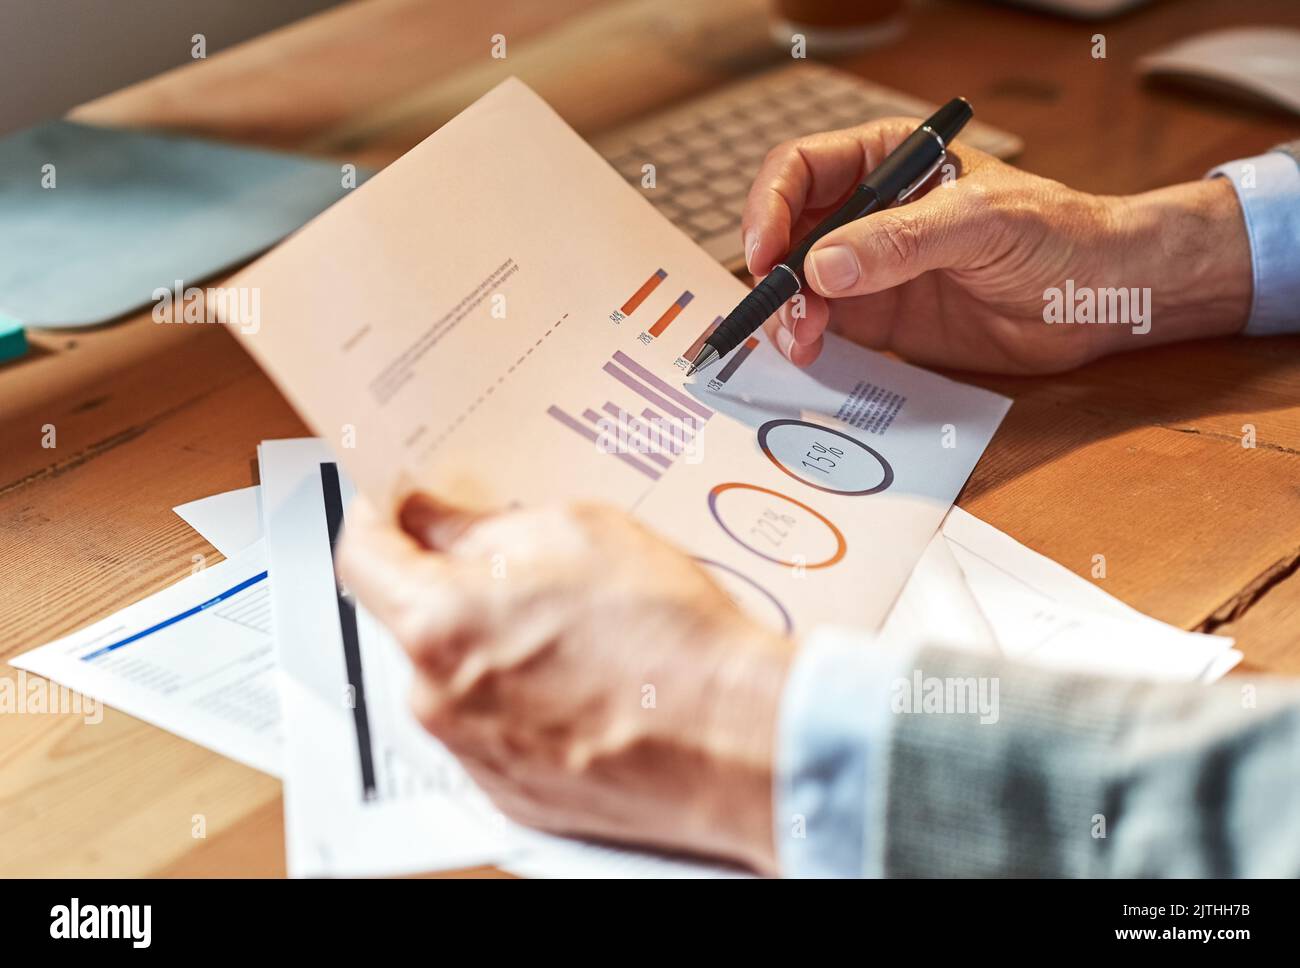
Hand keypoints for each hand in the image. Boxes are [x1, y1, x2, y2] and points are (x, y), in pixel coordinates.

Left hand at [337, 495, 792, 873]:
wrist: (735, 740)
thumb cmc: (669, 641)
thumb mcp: (576, 531)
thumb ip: (483, 525)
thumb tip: (443, 525)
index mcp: (440, 624)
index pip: (362, 557)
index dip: (377, 517)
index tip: (394, 507)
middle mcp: (439, 700)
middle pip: (416, 620)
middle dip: (457, 584)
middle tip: (529, 565)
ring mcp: (474, 755)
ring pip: (457, 675)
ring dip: (494, 645)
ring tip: (578, 630)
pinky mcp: (512, 793)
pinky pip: (494, 726)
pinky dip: (523, 699)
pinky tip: (587, 680)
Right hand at [742, 118, 1251, 373]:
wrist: (1105, 299)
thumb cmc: (1060, 234)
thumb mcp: (983, 223)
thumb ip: (903, 241)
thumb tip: (824, 267)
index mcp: (886, 163)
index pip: (800, 171)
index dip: (769, 208)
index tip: (766, 254)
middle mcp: (868, 214)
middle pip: (786, 234)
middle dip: (773, 274)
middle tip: (788, 313)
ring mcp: (871, 270)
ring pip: (798, 288)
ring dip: (787, 316)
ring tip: (803, 343)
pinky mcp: (882, 321)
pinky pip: (825, 330)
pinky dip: (807, 345)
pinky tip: (812, 358)